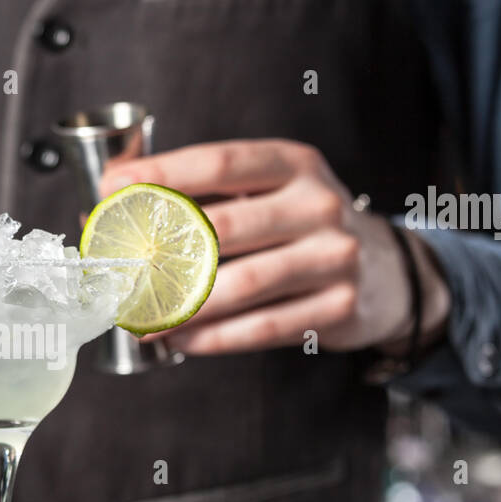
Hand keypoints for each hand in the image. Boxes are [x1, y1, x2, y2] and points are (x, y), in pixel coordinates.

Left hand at [98, 139, 450, 355]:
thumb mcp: (270, 189)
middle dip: (160, 251)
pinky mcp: (339, 306)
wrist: (386, 269)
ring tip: (140, 317)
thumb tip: (114, 203)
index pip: (221, 164)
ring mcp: (335, 256)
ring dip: (180, 306)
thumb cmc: (302, 226)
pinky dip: (213, 337)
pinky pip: (263, 327)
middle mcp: (318, 204)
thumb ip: (205, 193)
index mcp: (294, 164)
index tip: (114, 187)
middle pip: (224, 227)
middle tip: (117, 270)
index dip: (163, 174)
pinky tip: (181, 338)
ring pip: (241, 286)